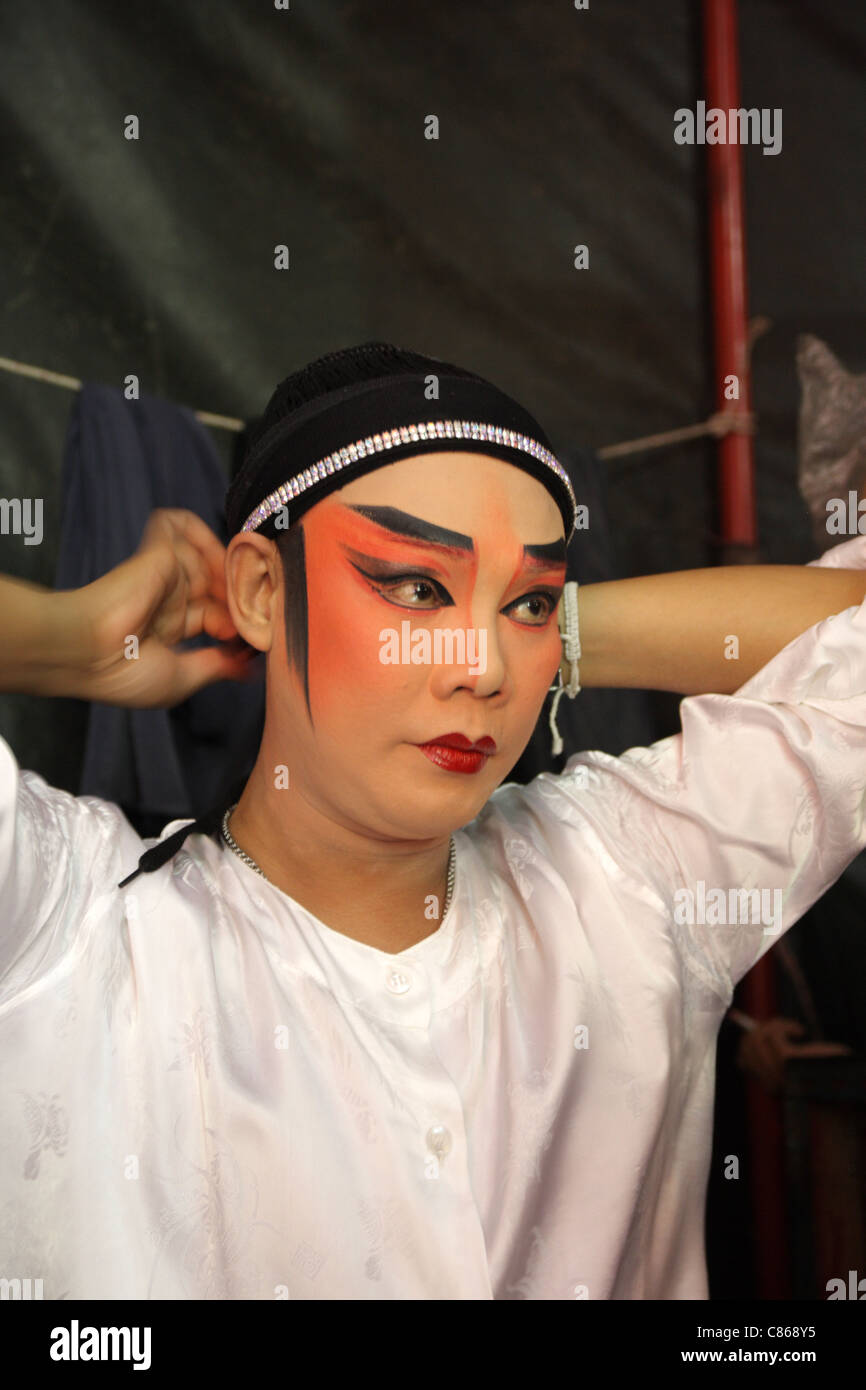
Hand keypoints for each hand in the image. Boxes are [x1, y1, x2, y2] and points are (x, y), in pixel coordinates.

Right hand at [71, 508, 259, 707]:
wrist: (89, 651)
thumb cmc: (124, 673)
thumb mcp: (183, 679)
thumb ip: (218, 666)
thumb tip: (248, 668)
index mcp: (168, 629)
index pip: (217, 617)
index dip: (239, 627)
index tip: (253, 645)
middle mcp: (167, 599)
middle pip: (219, 588)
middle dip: (241, 602)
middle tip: (253, 619)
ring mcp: (162, 574)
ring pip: (209, 559)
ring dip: (230, 574)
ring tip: (237, 595)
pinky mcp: (157, 551)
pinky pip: (181, 525)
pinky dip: (203, 533)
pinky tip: (222, 560)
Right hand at [736, 1016, 852, 1093]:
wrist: (845, 1080)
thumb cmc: (824, 1071)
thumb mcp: (797, 1062)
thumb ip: (775, 1050)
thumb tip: (752, 1027)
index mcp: (769, 1085)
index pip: (742, 1061)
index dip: (744, 1042)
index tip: (747, 1024)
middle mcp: (769, 1080)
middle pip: (747, 1045)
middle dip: (760, 1028)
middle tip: (780, 1026)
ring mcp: (777, 1070)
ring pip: (757, 1036)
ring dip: (774, 1025)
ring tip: (793, 1029)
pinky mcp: (787, 1058)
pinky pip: (773, 1033)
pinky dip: (784, 1025)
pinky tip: (800, 1031)